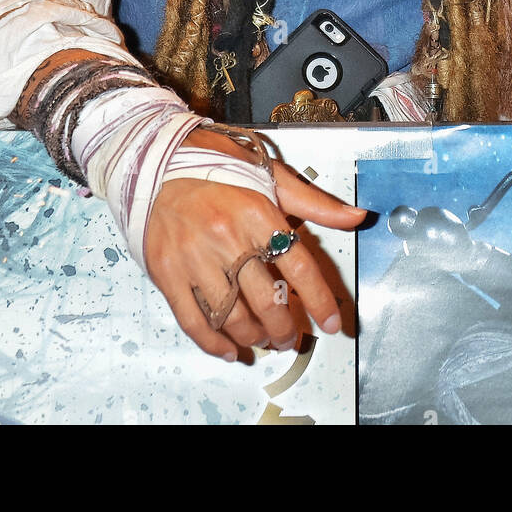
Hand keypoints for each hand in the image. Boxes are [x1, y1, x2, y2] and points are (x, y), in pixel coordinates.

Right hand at [144, 127, 365, 361]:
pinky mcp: (167, 273)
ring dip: (255, 338)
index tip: (331, 323)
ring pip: (233, 317)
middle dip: (286, 328)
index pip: (298, 265)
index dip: (319, 300)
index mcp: (256, 211)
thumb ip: (315, 203)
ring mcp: (194, 258)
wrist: (154, 162)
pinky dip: (214, 344)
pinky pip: (194, 321)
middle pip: (268, 300)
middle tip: (291, 336)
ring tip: (264, 340)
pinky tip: (229, 350)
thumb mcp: (269, 175)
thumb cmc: (215, 166)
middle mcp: (226, 236)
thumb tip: (357, 217)